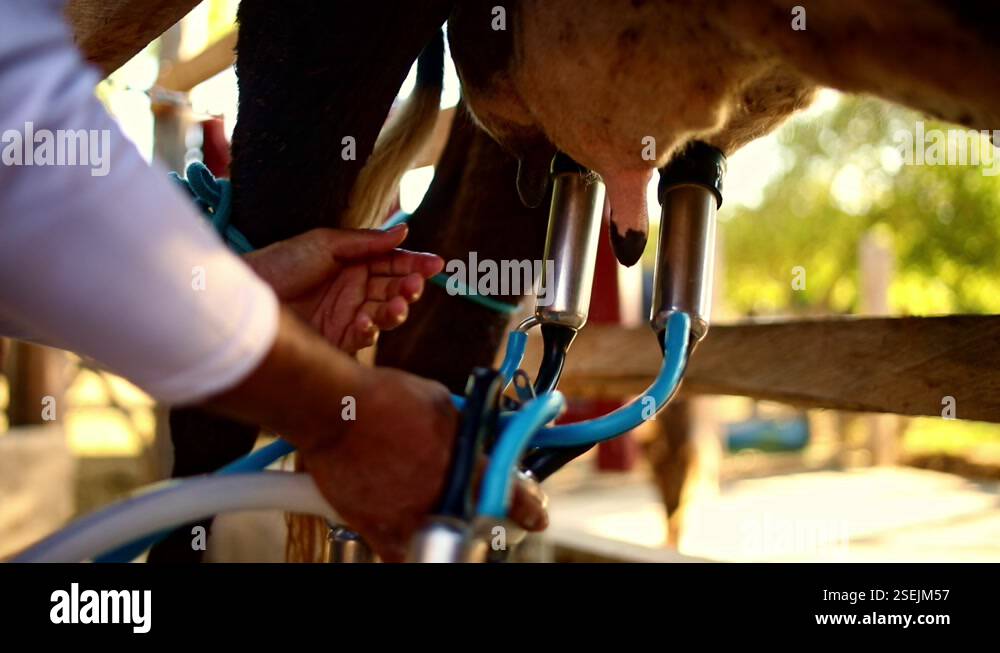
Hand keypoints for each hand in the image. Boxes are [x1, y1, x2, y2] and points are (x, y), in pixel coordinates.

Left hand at [244, 225, 442, 353]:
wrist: (247, 297)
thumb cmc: (281, 263)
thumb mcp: (325, 244)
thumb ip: (367, 242)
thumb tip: (405, 230)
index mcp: (354, 264)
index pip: (393, 263)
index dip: (416, 264)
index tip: (436, 264)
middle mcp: (354, 290)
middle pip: (395, 289)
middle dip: (409, 287)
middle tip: (415, 285)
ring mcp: (348, 315)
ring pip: (385, 314)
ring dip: (396, 310)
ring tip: (398, 306)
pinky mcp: (338, 340)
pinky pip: (364, 336)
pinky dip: (370, 329)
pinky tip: (366, 320)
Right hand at [295, 366, 548, 560]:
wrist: (334, 411)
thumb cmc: (383, 400)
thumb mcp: (441, 404)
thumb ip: (466, 428)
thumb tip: (477, 436)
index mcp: (465, 467)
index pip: (512, 496)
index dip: (527, 507)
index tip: (534, 515)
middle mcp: (442, 500)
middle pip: (479, 525)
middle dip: (485, 515)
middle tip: (484, 509)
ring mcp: (409, 519)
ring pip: (442, 539)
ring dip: (449, 528)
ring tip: (443, 513)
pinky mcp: (376, 529)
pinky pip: (401, 550)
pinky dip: (409, 541)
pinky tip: (412, 529)